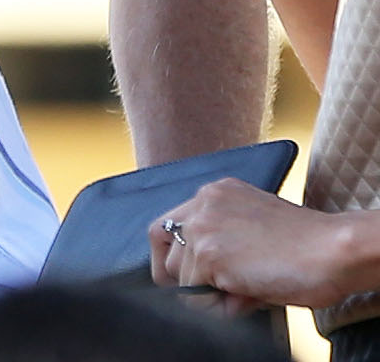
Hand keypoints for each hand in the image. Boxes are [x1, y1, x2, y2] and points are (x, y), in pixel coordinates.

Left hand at [151, 177, 377, 311]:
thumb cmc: (306, 247)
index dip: (172, 256)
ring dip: (210, 294)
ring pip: (181, 277)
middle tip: (219, 293)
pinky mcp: (208, 253)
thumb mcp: (254, 233)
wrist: (332, 251)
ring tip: (247, 291)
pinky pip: (195, 295)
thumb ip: (222, 244)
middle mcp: (202, 203)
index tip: (183, 277)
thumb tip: (198, 281)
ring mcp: (202, 227)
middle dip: (188, 279)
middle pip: (167, 251)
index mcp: (216, 193)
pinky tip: (249, 296)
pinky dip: (219, 306)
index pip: (169, 224)